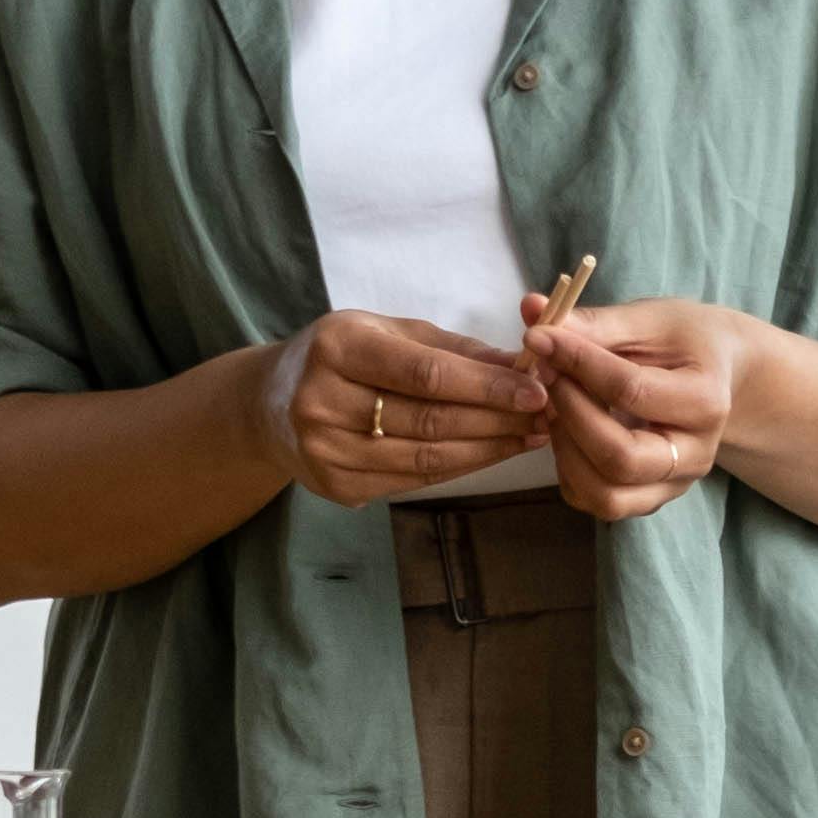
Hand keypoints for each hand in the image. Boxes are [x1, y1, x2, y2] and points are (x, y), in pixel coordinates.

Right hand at [271, 307, 549, 509]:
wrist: (270, 404)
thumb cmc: (341, 356)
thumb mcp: (388, 332)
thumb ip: (453, 349)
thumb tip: (523, 363)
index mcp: (337, 347)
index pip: (426, 373)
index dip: (487, 385)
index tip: (536, 390)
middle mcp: (322, 400)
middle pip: (430, 420)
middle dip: (498, 420)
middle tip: (547, 416)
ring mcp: (325, 450)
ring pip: (427, 458)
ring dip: (489, 450)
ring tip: (530, 436)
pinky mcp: (335, 486)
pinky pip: (413, 479)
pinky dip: (460, 468)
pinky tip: (492, 453)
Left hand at [528, 290, 746, 521]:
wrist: (718, 375)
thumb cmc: (684, 341)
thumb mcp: (649, 321)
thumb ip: (594, 323)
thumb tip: (532, 311)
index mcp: (706, 402)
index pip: (630, 390)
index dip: (576, 362)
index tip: (538, 338)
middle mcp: (695, 455)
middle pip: (620, 459)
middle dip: (570, 416)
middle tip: (547, 376)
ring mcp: (673, 485)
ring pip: (606, 496)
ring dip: (564, 451)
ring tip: (555, 406)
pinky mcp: (649, 499)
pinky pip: (596, 502)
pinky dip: (569, 472)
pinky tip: (568, 431)